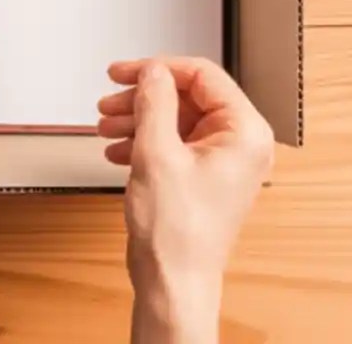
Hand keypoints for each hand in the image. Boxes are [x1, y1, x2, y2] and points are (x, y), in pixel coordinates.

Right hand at [97, 57, 273, 342]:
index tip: (123, 72)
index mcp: (245, 132)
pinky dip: (145, 141)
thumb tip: (152, 72)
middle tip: (109, 101)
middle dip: (143, 98)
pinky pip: (175, 144)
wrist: (173, 281)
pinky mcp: (205, 178)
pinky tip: (118, 149)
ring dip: (139, 119)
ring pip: (177, 120)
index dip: (157, 70)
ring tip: (106, 126)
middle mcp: (241, 144)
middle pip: (187, 97)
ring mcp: (224, 163)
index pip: (202, 76)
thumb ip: (153, 103)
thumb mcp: (156, 153)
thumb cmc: (176, 232)